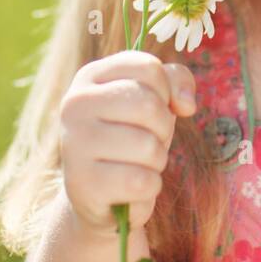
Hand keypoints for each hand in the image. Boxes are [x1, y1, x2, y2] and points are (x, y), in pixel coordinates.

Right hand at [60, 50, 196, 235]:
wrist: (97, 193)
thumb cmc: (130, 136)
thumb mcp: (153, 99)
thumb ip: (175, 81)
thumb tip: (186, 104)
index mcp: (91, 76)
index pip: (149, 68)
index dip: (167, 92)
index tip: (157, 107)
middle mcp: (75, 104)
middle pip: (149, 106)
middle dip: (163, 129)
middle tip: (147, 141)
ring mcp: (74, 143)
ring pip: (148, 146)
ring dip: (156, 161)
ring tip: (136, 165)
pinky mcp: (81, 183)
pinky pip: (141, 181)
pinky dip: (149, 188)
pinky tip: (130, 189)